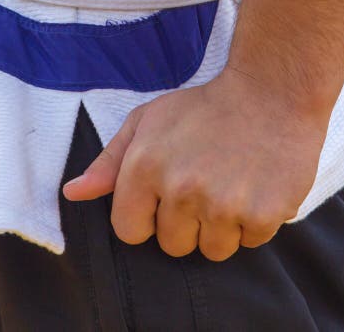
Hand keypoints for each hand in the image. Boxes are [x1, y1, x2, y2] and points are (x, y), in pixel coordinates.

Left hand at [63, 66, 326, 260]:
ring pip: (212, 250)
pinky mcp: (262, 214)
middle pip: (172, 245)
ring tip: (229, 183)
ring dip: (220, 225)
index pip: (129, 231)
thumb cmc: (202, 108)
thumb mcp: (147, 121)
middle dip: (185, 221)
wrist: (270, 93)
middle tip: (203, 181)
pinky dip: (252, 222)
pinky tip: (253, 185)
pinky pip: (248, 243)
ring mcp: (222, 204)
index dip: (145, 215)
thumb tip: (73, 193)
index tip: (163, 195)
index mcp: (145, 167)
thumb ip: (108, 162)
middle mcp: (180, 189)